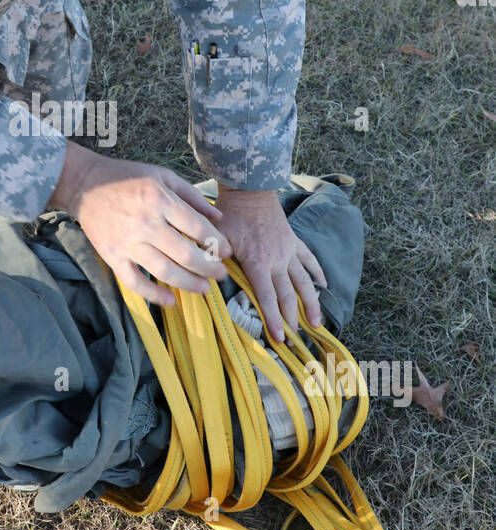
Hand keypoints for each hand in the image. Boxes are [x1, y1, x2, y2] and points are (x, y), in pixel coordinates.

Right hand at [48, 143, 230, 306]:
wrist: (84, 184)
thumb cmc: (126, 177)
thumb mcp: (162, 175)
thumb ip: (191, 196)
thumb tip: (219, 217)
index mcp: (160, 200)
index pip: (198, 228)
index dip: (218, 243)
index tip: (227, 252)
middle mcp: (146, 224)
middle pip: (186, 255)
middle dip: (210, 268)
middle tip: (221, 274)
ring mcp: (128, 243)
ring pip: (165, 272)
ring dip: (189, 283)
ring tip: (204, 288)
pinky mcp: (112, 256)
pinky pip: (135, 282)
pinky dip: (154, 295)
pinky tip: (171, 301)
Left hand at [214, 184, 325, 342]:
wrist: (250, 189)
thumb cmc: (230, 214)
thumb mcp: (218, 238)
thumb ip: (215, 260)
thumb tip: (205, 279)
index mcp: (259, 262)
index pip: (268, 297)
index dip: (273, 320)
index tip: (279, 338)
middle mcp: (278, 260)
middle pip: (288, 295)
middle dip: (292, 319)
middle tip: (296, 339)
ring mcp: (289, 251)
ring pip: (304, 282)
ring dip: (311, 303)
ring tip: (317, 322)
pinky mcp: (294, 241)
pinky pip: (309, 259)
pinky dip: (317, 272)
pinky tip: (324, 285)